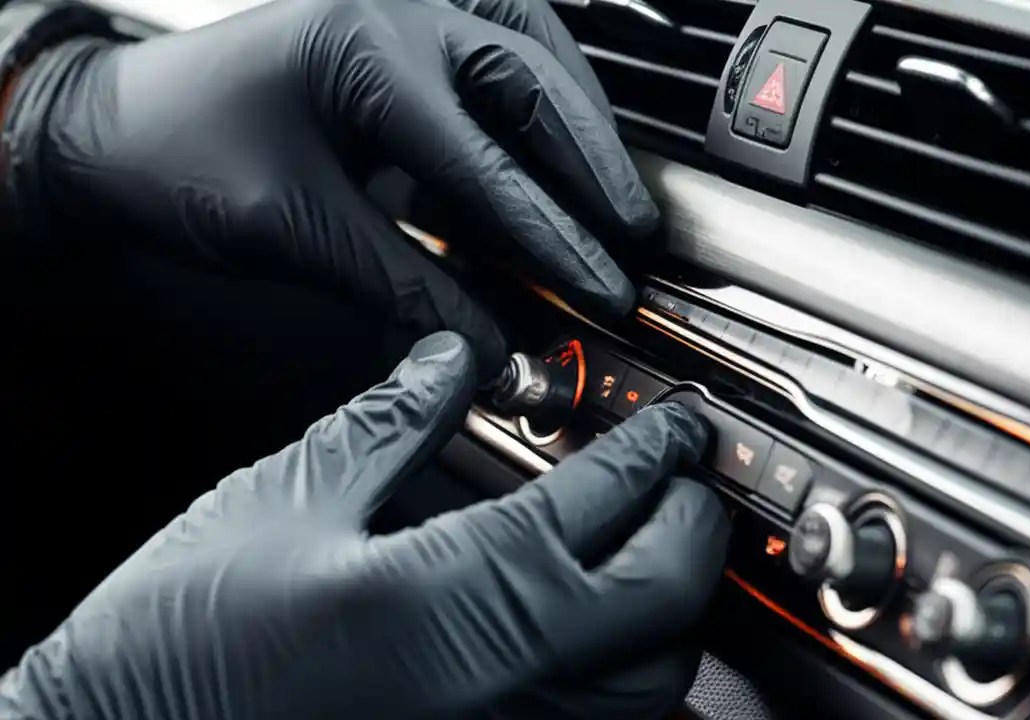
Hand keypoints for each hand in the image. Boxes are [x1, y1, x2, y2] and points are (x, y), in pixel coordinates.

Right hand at [0, 332, 727, 718]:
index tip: (674, 423)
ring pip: (651, 682)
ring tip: (652, 540)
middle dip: (693, 527)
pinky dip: (626, 667)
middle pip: (664, 604)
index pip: (598, 512)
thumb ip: (388, 426)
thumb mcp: (283, 504)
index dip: (652, 454)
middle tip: (684, 474)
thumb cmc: (178, 645)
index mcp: (447, 602)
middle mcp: (497, 688)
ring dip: (671, 603)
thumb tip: (449, 364)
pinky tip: (594, 622)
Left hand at [3, 0, 654, 374]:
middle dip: (595, 167)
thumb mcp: (297, 228)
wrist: (116, 123)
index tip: (595, 290)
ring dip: (584, 121)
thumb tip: (489, 341)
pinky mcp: (403, 22)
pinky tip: (566, 136)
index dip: (552, 238)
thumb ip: (406, 286)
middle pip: (536, 82)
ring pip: (534, 47)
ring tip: (620, 189)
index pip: (489, 164)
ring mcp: (404, 6)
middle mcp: (399, 11)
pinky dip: (548, 92)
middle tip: (636, 235)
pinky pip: (505, 41)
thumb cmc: (179, 155)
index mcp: (366, 54)